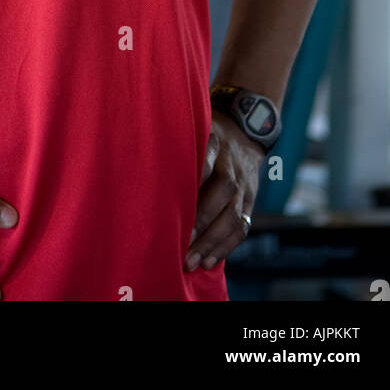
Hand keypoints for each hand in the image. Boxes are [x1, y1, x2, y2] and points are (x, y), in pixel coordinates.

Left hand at [184, 112, 263, 272]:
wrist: (244, 132)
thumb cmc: (203, 137)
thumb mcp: (192, 128)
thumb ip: (175, 143)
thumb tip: (140, 161)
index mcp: (213, 141)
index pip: (207, 155)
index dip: (197, 174)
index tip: (177, 195)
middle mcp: (231, 163)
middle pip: (224, 189)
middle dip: (203, 218)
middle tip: (182, 242)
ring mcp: (244, 184)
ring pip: (234, 214)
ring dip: (213, 241)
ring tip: (192, 261)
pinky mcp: (250, 202)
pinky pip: (242, 227)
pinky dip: (225, 247)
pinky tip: (209, 262)